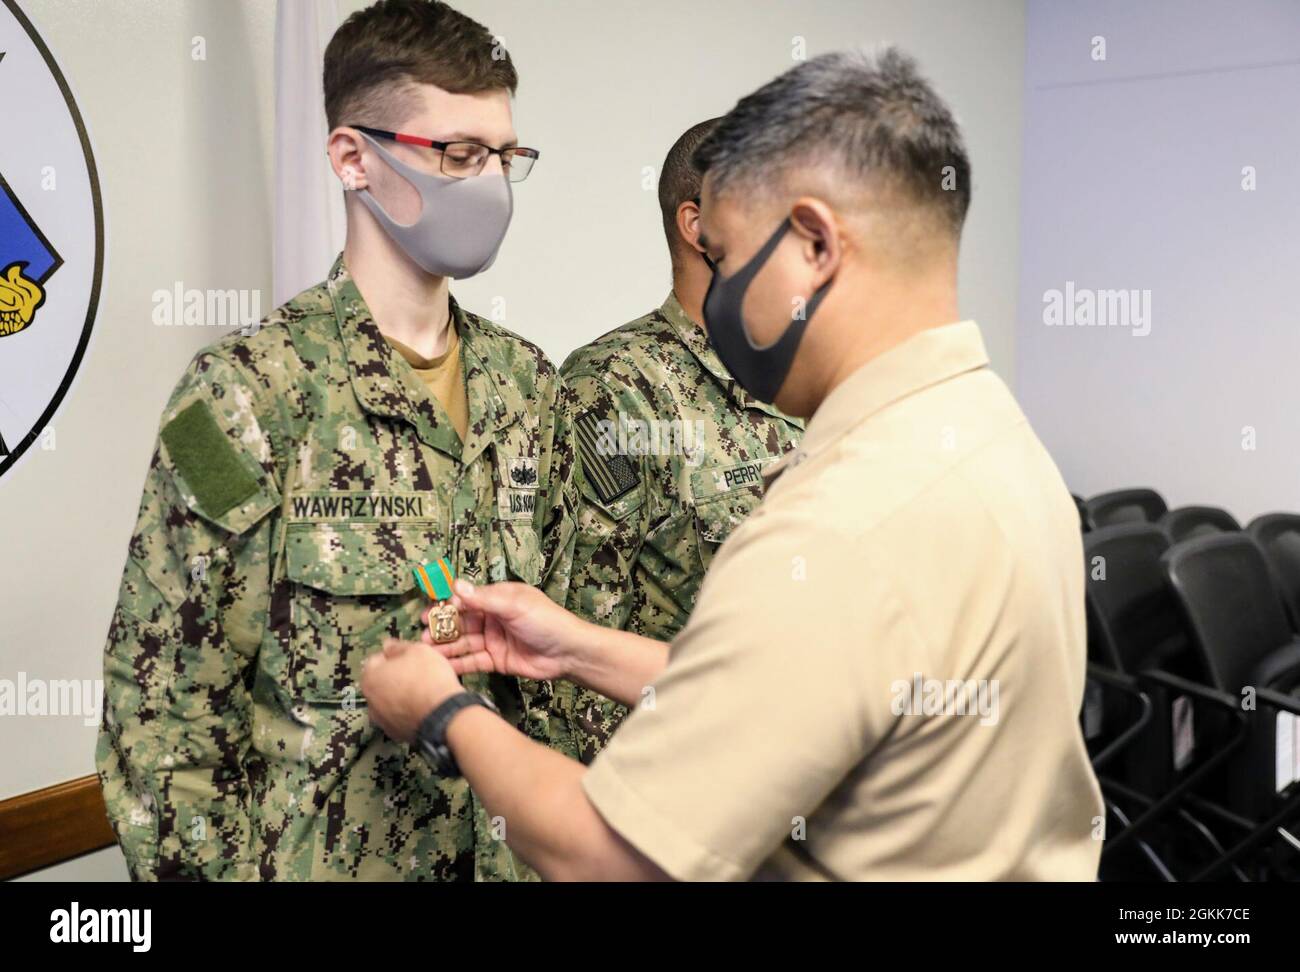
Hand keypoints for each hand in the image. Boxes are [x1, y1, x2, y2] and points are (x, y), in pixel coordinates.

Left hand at [361, 638, 462, 742]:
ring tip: (422, 689)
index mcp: (370, 678)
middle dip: (395, 676)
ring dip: (400, 694)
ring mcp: (383, 720)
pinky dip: (408, 710)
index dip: (393, 654)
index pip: (376, 659)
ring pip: (389, 701)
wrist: (444, 716)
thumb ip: (398, 647)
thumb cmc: (429, 680)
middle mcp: (371, 701)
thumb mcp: (418, 651)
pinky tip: (423, 704)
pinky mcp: (397, 733)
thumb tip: (389, 645)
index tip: (406, 654)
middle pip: (380, 682)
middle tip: (416, 671)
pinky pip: (400, 716)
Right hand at [423, 579, 586, 681]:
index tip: (431, 611)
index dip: (448, 605)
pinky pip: (472, 661)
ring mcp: (493, 640)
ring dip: (445, 646)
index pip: (467, 600)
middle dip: (442, 627)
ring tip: (426, 650)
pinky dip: (457, 663)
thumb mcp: (514, 605)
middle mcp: (493, 618)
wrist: (568, 652)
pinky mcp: (496, 660)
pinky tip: (442, 665)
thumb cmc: (547, 621)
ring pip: (464, 642)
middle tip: (422, 633)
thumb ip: (484, 599)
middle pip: (461, 622)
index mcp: (498, 599)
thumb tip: (457, 586)